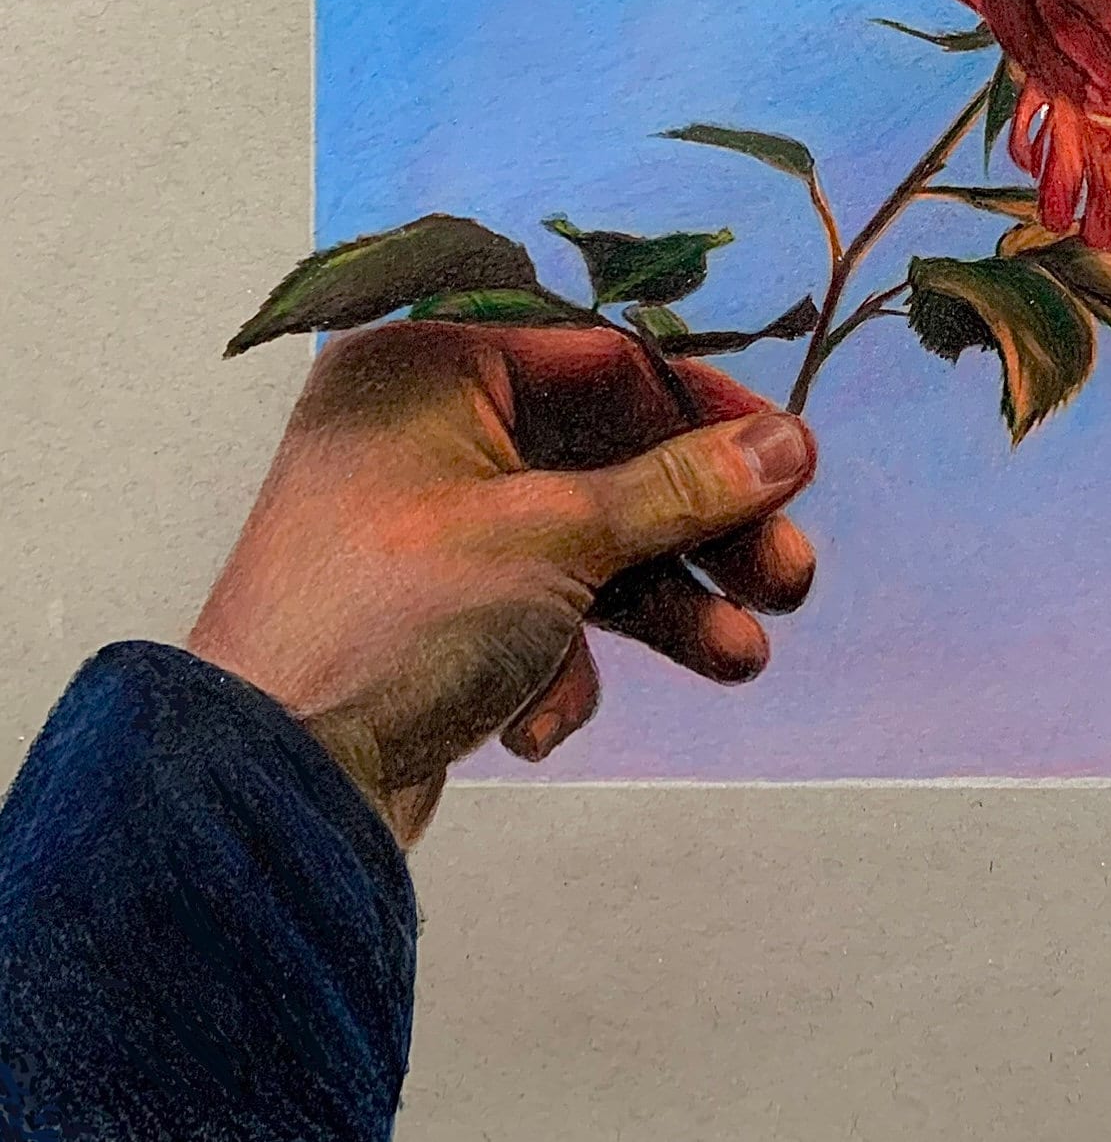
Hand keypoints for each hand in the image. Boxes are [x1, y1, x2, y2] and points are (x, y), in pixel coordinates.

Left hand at [188, 322, 816, 844]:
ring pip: (589, 544)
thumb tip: (786, 444)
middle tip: (791, 578)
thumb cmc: (388, 627)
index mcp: (432, 371)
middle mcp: (427, 433)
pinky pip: (542, 608)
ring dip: (667, 607)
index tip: (797, 462)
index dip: (711, 416)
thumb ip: (680, 489)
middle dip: (703, 533)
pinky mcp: (439, 611)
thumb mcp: (558, 539)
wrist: (268, 792)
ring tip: (742, 656)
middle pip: (610, 462)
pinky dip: (568, 661)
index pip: (607, 365)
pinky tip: (546, 721)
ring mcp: (432, 526)